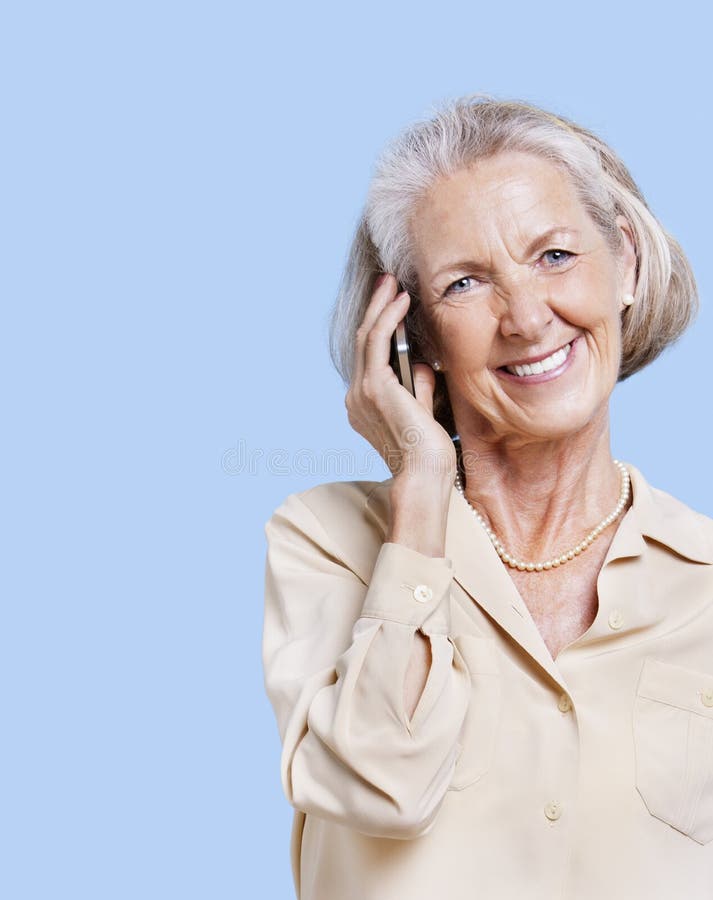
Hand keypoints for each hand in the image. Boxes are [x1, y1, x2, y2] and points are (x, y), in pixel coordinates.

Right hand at [345, 274, 455, 489]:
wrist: (423, 473)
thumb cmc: (428, 452)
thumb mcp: (422, 411)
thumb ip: (417, 386)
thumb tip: (421, 363)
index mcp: (364, 406)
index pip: (369, 358)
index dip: (378, 327)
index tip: (390, 304)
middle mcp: (356, 398)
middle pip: (363, 342)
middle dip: (375, 309)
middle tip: (387, 283)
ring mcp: (361, 392)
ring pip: (367, 337)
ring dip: (380, 306)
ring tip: (392, 283)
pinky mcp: (374, 386)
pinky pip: (378, 342)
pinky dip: (389, 318)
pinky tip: (401, 301)